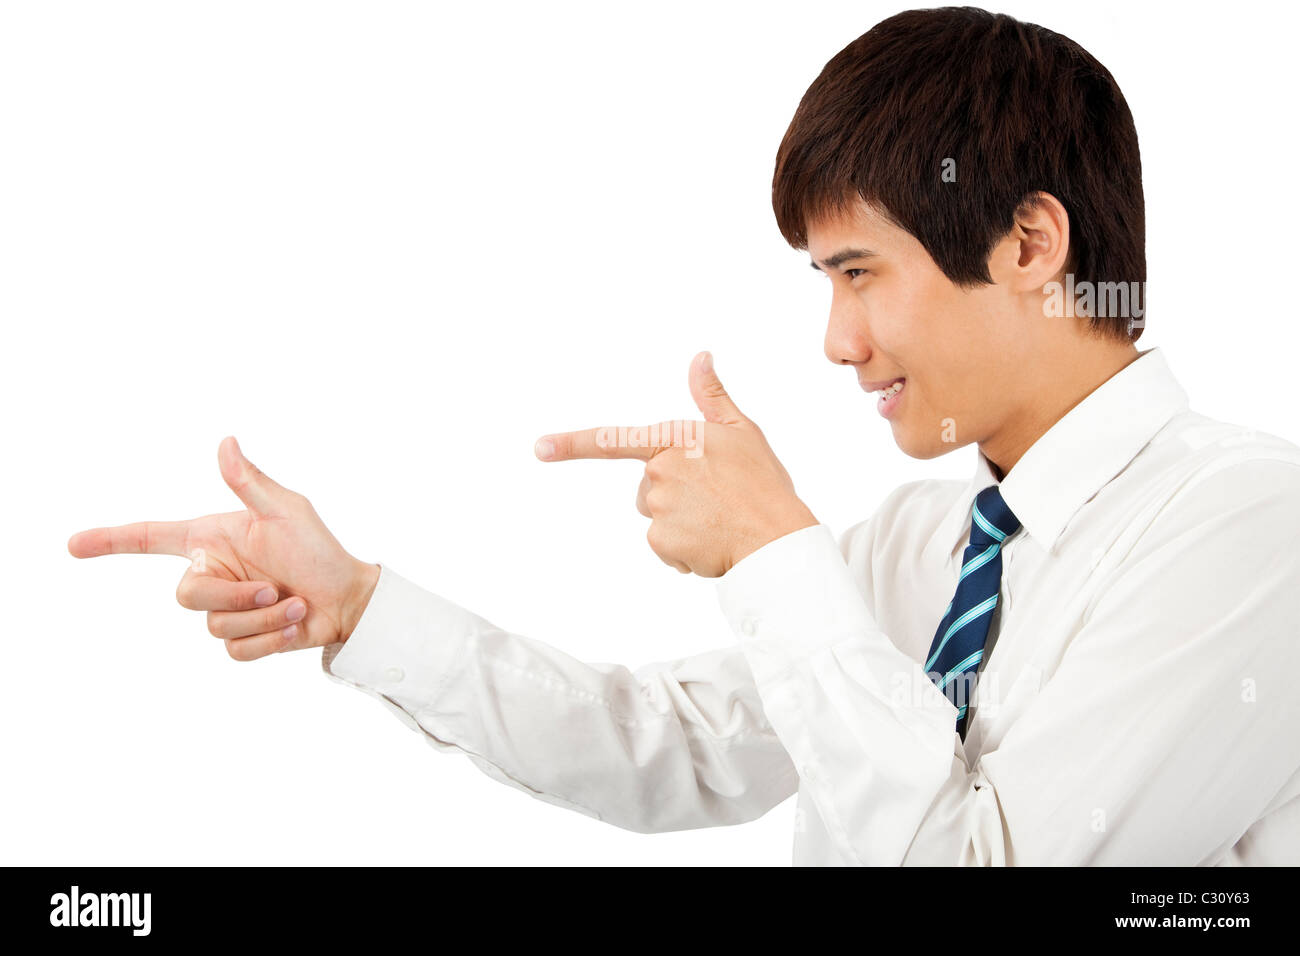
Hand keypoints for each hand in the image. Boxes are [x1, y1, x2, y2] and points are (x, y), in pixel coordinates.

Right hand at [67, 437, 379, 660]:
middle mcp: (213, 573)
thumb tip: (226, 442)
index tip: (73, 545)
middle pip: (187, 596)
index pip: (151, 537)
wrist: (347, 599)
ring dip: (264, 618)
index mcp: (213, 539)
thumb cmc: (319, 549)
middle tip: (274, 588)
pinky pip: (237, 651)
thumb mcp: (286, 511)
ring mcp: (225, 609)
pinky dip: (270, 640)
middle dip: (235, 597)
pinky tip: (293, 626)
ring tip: (294, 604)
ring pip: (216, 627)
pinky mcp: (242, 639)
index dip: (111, 540)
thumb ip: (250, 483)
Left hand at [535, 351, 818, 576]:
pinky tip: (711, 543)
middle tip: (715, 499)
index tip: (540, 448)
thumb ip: (711, 396)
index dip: (572, 444)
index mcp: (674, 442)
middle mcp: (659, 473)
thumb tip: (700, 357)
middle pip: (646, 488)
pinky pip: (663, 546)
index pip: (613, 441)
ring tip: (717, 521)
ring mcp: (657, 508)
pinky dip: (683, 549)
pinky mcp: (661, 540)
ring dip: (681, 523)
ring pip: (655, 517)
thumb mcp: (742, 431)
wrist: (777, 537)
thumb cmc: (763, 483)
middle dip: (672, 495)